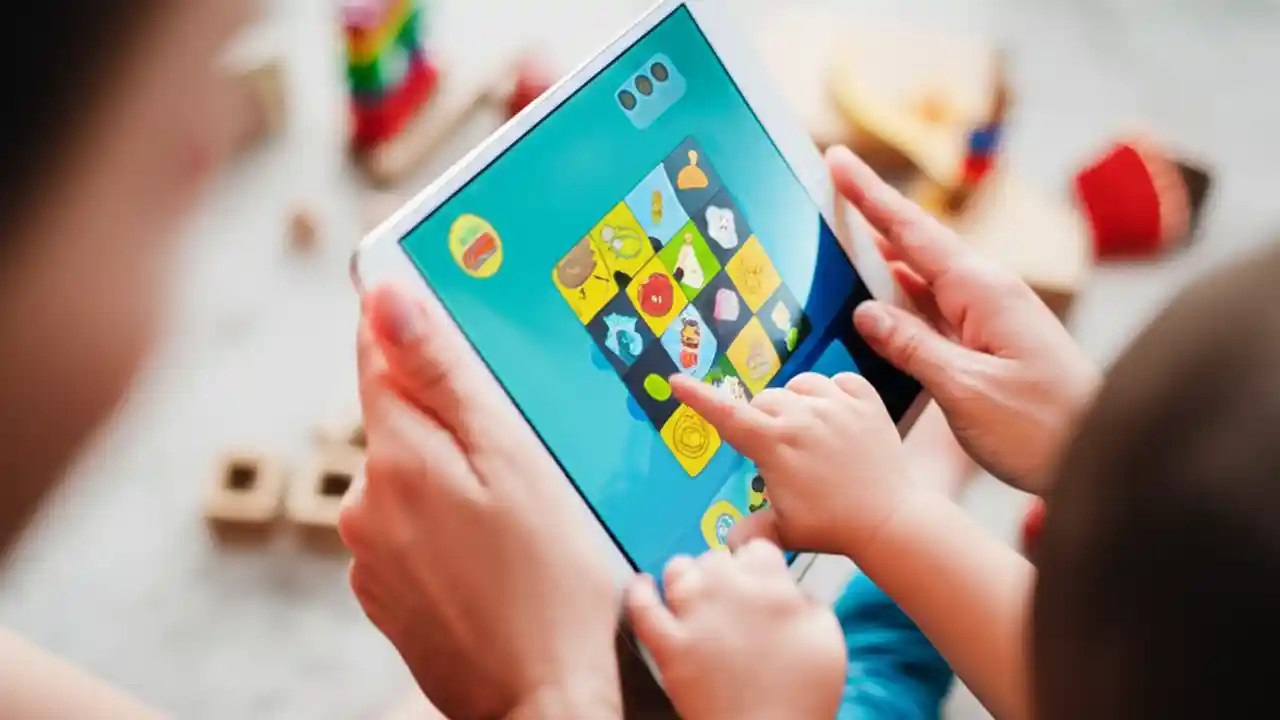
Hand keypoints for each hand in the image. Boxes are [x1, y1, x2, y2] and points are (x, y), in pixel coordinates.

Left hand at [340, 284, 621, 719]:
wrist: (545, 697)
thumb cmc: (552, 578)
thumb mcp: (513, 459)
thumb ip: (444, 376)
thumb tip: (385, 299)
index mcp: (395, 458)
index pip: (377, 352)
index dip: (406, 320)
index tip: (434, 296)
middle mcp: (364, 504)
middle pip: (398, 419)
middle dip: (450, 417)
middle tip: (520, 447)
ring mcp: (371, 556)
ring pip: (408, 477)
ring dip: (450, 475)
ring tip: (517, 511)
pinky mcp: (387, 594)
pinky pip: (412, 528)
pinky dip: (445, 524)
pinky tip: (496, 551)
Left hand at [626, 541, 844, 719]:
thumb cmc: (804, 693)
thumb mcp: (826, 635)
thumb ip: (805, 600)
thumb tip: (788, 590)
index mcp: (769, 584)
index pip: (757, 548)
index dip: (759, 563)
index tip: (760, 575)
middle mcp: (726, 590)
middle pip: (716, 557)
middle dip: (723, 569)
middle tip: (730, 590)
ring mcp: (693, 616)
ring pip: (678, 570)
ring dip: (685, 574)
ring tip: (691, 583)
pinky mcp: (669, 645)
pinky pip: (641, 608)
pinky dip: (639, 592)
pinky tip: (642, 584)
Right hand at [671, 372, 918, 557]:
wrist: (890, 519)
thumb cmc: (833, 527)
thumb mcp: (784, 531)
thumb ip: (750, 531)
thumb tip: (729, 543)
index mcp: (775, 444)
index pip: (727, 414)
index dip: (699, 397)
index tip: (678, 381)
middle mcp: (803, 416)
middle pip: (764, 400)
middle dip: (763, 419)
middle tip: (779, 451)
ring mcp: (837, 405)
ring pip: (800, 385)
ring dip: (796, 402)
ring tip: (807, 432)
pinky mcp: (867, 401)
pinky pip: (839, 380)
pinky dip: (833, 393)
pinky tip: (834, 416)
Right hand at [828, 146, 1099, 493]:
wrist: (1103, 457)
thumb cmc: (1042, 429)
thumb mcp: (965, 389)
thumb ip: (911, 346)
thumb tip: (865, 311)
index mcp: (983, 292)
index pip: (912, 232)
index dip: (870, 196)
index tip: (838, 159)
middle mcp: (987, 294)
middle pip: (916, 244)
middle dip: (872, 215)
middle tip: (830, 186)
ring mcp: (990, 318)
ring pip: (923, 279)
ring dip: (882, 259)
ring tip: (840, 239)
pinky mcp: (989, 344)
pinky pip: (934, 311)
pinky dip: (901, 301)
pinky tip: (876, 305)